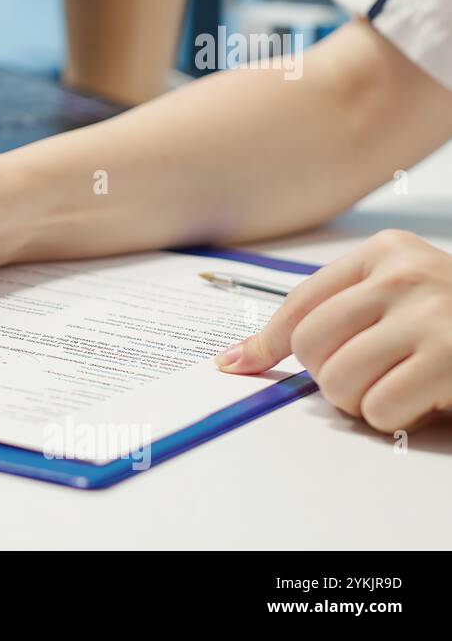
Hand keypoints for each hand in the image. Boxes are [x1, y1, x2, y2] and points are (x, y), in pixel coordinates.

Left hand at [216, 229, 451, 432]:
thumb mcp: (397, 298)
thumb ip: (328, 316)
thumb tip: (239, 358)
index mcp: (386, 253)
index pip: (300, 303)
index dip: (266, 343)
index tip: (239, 365)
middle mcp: (407, 275)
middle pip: (312, 345)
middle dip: (326, 376)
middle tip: (360, 378)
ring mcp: (432, 316)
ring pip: (340, 380)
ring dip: (359, 400)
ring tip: (393, 386)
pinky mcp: (451, 360)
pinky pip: (379, 407)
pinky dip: (391, 416)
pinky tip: (421, 397)